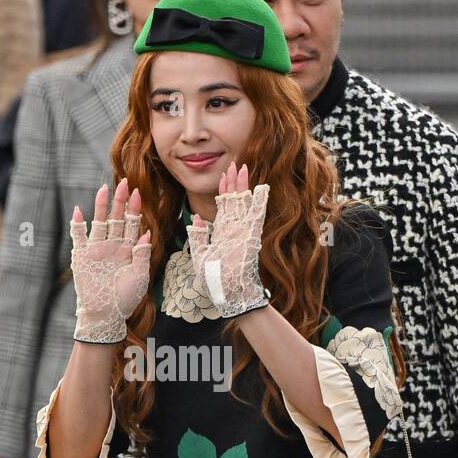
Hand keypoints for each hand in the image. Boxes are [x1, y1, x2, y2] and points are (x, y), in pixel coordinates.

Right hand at [69, 179, 151, 343]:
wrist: (105, 314)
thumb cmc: (126, 298)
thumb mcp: (139, 276)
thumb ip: (142, 254)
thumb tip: (148, 232)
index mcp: (128, 250)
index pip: (133, 224)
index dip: (135, 209)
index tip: (139, 193)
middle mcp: (113, 246)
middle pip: (117, 218)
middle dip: (120, 201)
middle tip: (124, 183)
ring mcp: (97, 249)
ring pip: (99, 222)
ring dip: (101, 206)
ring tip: (104, 189)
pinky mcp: (82, 256)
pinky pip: (78, 237)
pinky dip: (78, 224)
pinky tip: (79, 211)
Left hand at [187, 161, 269, 319]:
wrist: (226, 293)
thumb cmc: (213, 279)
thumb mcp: (199, 256)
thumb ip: (198, 237)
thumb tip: (196, 219)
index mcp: (222, 233)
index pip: (223, 207)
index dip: (223, 190)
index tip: (223, 175)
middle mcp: (234, 229)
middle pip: (234, 200)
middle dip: (233, 182)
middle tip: (234, 164)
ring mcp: (243, 232)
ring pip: (244, 203)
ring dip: (243, 186)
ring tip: (243, 168)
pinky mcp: (251, 236)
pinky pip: (256, 216)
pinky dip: (259, 202)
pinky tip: (261, 188)